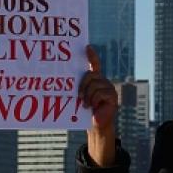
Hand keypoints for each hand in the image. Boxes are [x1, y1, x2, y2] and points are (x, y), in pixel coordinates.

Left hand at [79, 45, 117, 166]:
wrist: (95, 125)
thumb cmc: (84, 111)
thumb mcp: (79, 98)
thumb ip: (76, 88)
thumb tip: (59, 81)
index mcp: (95, 80)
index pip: (94, 64)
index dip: (92, 55)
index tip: (87, 47)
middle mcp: (103, 81)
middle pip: (91, 74)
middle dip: (83, 85)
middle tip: (79, 97)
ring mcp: (109, 87)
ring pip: (94, 84)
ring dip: (87, 96)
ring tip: (86, 105)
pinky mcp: (113, 95)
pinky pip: (100, 92)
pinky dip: (94, 100)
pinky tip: (93, 107)